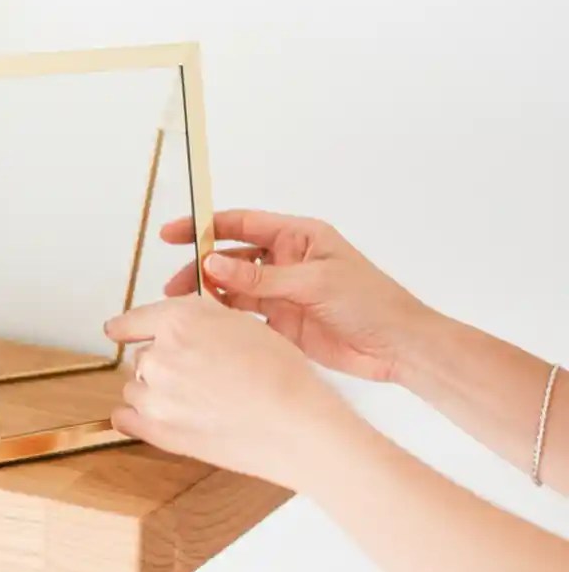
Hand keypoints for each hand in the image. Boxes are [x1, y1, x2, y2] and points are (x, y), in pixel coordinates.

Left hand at [105, 295, 355, 487]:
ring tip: (193, 399)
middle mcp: (159, 356)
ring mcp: (155, 397)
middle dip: (163, 362)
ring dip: (153, 390)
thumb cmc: (280, 374)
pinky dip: (135, 417)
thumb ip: (201, 318)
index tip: (116, 329)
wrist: (296, 424)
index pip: (136, 320)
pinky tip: (155, 417)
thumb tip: (179, 321)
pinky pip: (125, 418)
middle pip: (143, 357)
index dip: (125, 325)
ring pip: (136, 387)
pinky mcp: (158, 432)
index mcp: (178, 323)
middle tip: (199, 375)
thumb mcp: (242, 324)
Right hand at [161, 209, 433, 382]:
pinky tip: (208, 322)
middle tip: (174, 282)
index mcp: (298, 237)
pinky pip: (244, 315)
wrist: (398, 347)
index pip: (241, 224)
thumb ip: (260, 277)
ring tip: (186, 305)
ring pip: (234, 287)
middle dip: (201, 266)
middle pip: (231, 256)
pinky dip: (225, 317)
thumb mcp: (313, 283)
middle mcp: (286, 260)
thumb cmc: (371, 302)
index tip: (173, 234)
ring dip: (210, 293)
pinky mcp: (282, 321)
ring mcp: (282, 292)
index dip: (205, 226)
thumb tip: (213, 263)